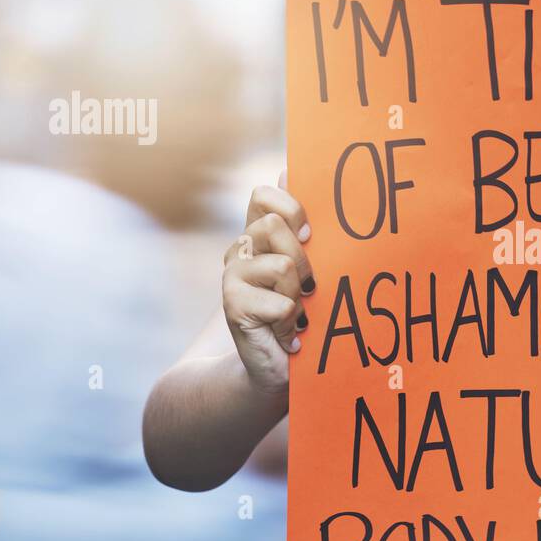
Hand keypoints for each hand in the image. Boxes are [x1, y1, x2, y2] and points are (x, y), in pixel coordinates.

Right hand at [222, 172, 314, 394]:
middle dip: (303, 258)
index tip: (309, 234)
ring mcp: (231, 277)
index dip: (290, 206)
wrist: (276, 369)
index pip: (263, 194)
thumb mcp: (309, 269)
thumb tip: (290, 170)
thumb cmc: (302, 316)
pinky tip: (287, 335)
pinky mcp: (232, 305)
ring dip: (299, 295)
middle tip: (307, 287)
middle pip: (274, 225)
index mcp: (258, 236)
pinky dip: (293, 324)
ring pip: (283, 265)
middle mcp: (240, 250)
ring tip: (296, 314)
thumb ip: (301, 228)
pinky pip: (283, 303)